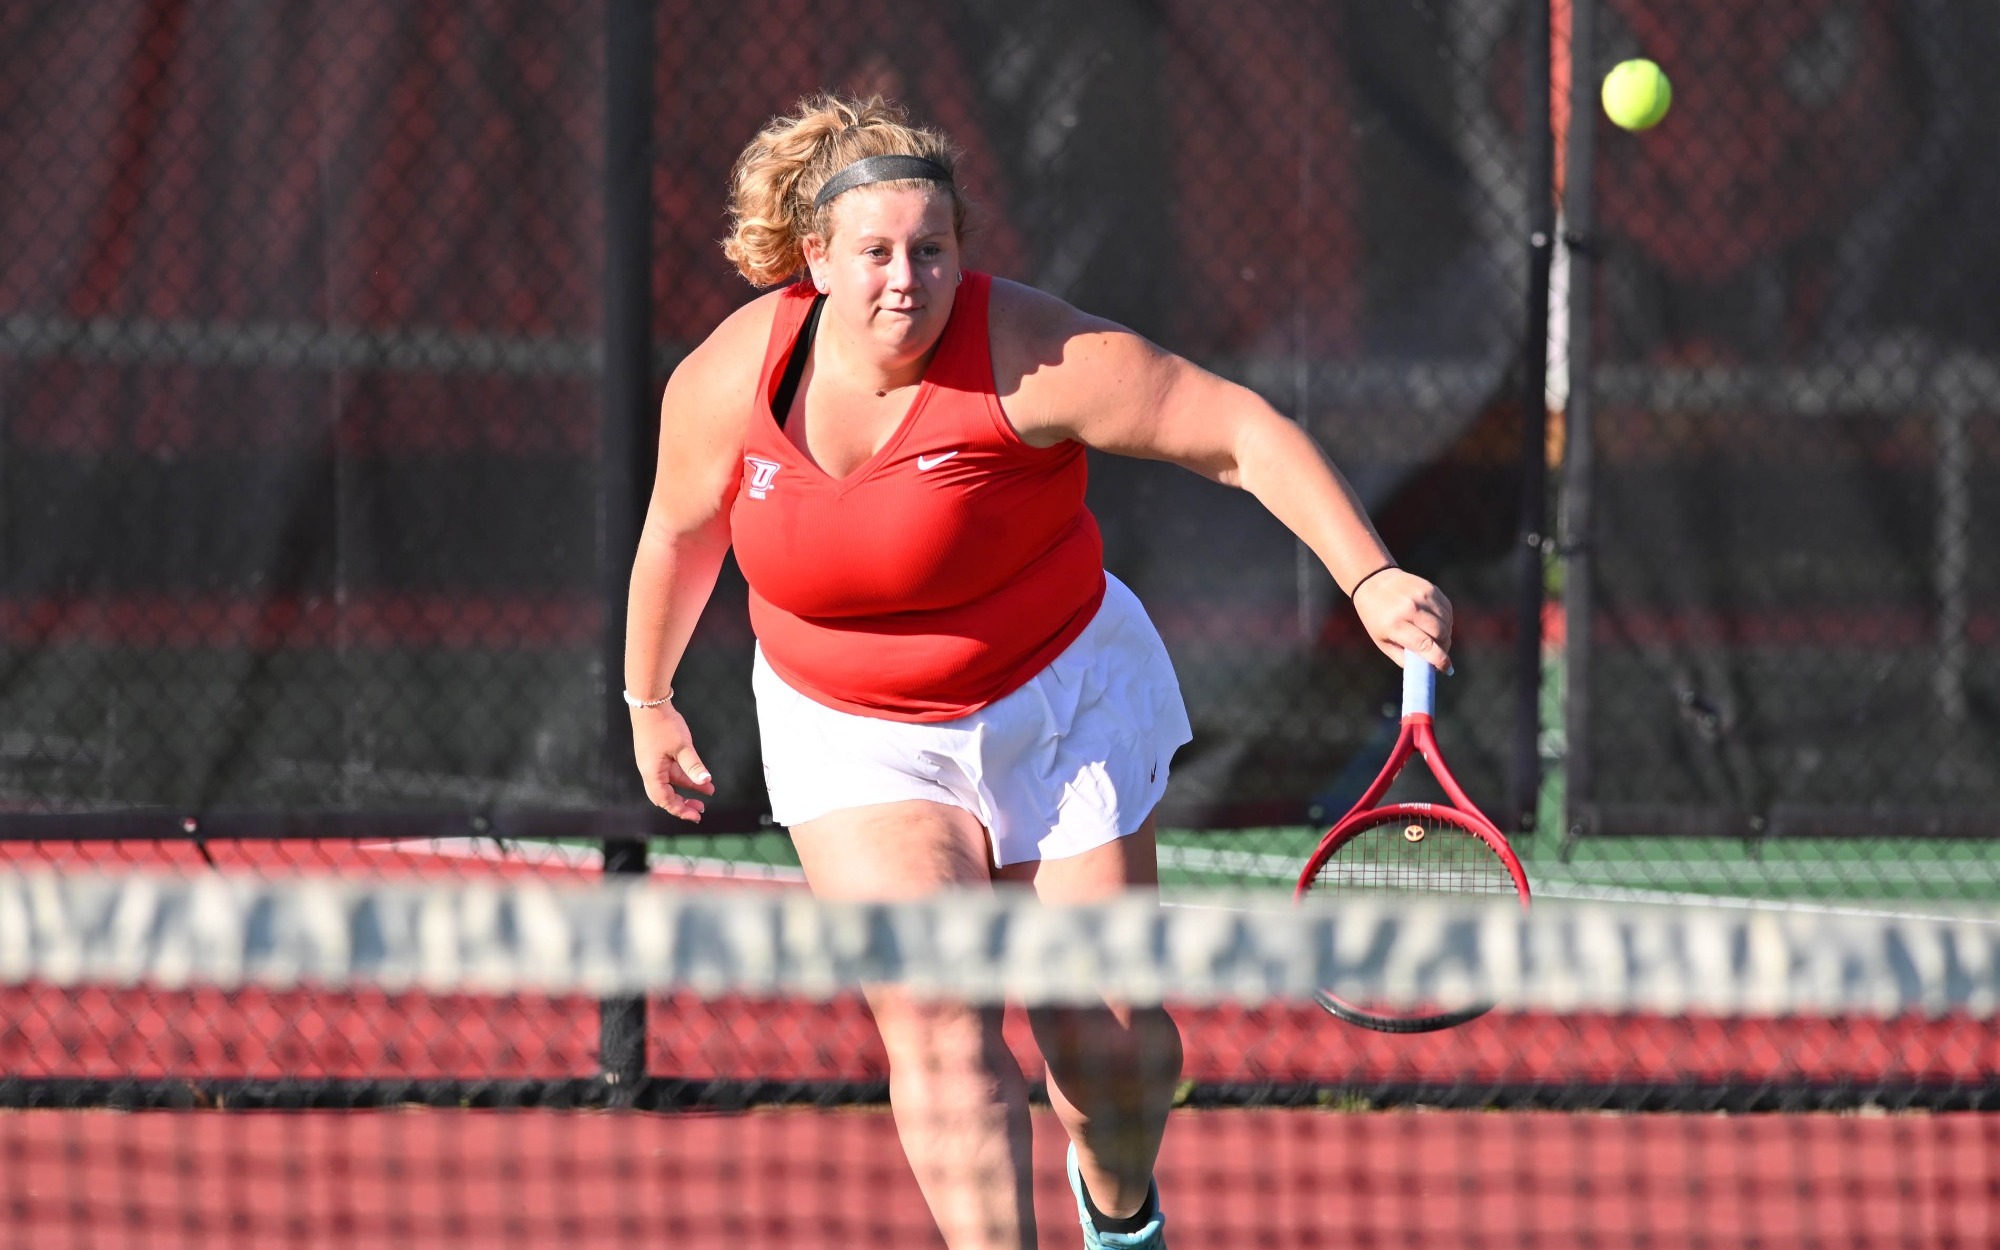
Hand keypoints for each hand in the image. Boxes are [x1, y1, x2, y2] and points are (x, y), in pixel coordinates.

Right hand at [631, 701, 714, 820]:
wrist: (650, 703)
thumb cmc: (663, 725)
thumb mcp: (683, 746)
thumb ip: (693, 766)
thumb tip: (706, 782)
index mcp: (652, 773)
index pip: (665, 800)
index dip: (681, 810)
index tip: (697, 816)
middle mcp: (650, 771)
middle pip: (665, 796)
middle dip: (683, 804)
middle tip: (701, 810)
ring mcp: (653, 763)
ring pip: (671, 783)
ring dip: (688, 788)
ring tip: (708, 791)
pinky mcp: (657, 755)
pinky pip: (672, 771)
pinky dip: (685, 776)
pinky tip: (700, 776)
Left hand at [1352, 568, 1453, 671]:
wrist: (1373, 582)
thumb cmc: (1377, 618)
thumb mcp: (1382, 642)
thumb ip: (1403, 658)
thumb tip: (1427, 669)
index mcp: (1395, 625)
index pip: (1425, 645)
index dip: (1440, 660)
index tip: (1446, 669)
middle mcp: (1410, 609)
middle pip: (1440, 634)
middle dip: (1444, 648)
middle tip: (1439, 653)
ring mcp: (1422, 596)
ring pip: (1447, 622)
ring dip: (1446, 634)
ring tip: (1435, 638)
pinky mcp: (1430, 588)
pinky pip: (1447, 610)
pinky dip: (1446, 620)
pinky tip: (1436, 623)